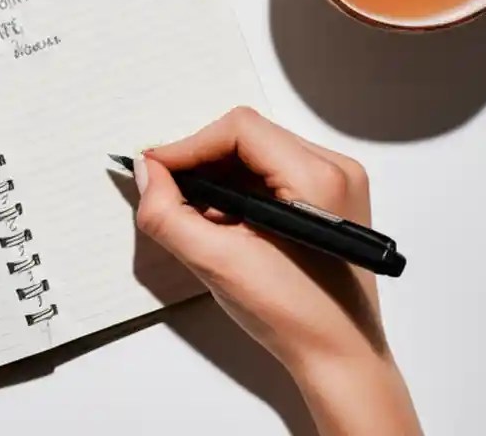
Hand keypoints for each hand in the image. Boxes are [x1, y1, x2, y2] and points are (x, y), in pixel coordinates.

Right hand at [134, 107, 420, 435]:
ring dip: (219, 177)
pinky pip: (273, 174)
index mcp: (317, 179)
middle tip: (169, 193)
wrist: (339, 357)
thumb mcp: (217, 264)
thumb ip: (169, 214)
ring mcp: (337, 184)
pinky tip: (224, 222)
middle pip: (249, 137)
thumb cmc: (292, 316)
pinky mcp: (330, 201)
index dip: (189, 146)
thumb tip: (147, 173)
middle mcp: (335, 169)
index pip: (239, 130)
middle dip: (202, 162)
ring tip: (197, 215)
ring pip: (258, 154)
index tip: (155, 171)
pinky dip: (239, 190)